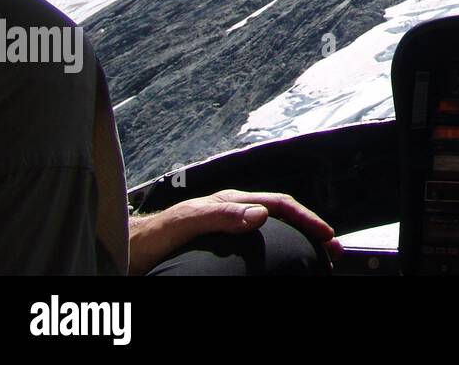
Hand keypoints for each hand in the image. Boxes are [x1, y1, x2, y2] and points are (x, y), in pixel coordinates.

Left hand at [127, 189, 344, 275]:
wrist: (125, 248)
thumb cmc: (151, 237)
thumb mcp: (185, 223)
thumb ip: (220, 215)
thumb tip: (261, 214)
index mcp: (229, 201)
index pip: (279, 204)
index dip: (306, 219)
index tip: (326, 235)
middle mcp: (233, 209)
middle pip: (283, 213)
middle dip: (311, 227)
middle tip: (333, 248)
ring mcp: (228, 223)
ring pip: (275, 226)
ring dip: (299, 237)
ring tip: (318, 253)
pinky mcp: (222, 239)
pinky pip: (261, 238)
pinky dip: (282, 243)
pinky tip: (285, 256)